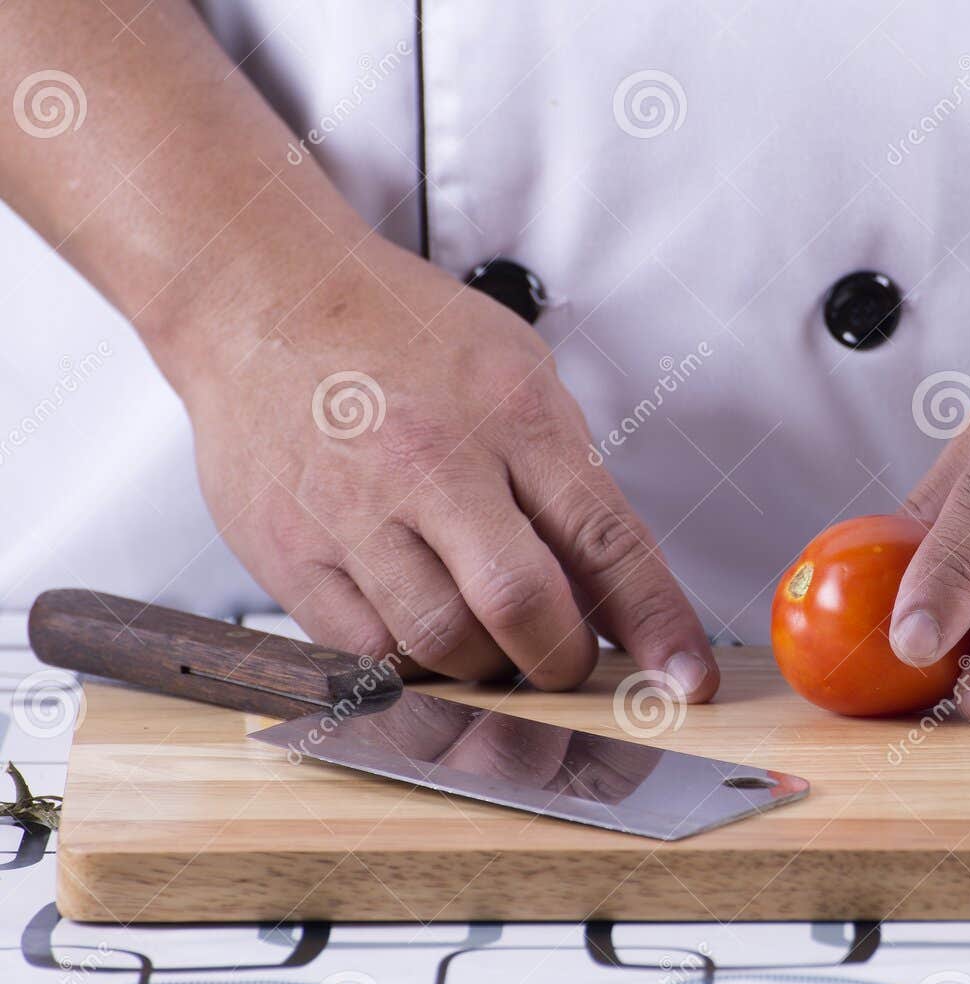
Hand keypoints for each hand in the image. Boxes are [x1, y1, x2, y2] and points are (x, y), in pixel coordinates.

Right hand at [150, 233, 716, 698]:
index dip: (658, 622)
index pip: (607, 539)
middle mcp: (435, 462)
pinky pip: (364, 651)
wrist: (261, 296)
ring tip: (482, 632)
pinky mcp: (288, 552)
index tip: (687, 679)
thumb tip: (616, 595)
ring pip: (442, 644)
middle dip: (561, 660)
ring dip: (483, 665)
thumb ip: (568, 479)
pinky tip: (415, 626)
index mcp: (513, 413)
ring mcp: (354, 510)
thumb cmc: (402, 336)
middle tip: (562, 657)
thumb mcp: (516, 373)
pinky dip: (407, 661)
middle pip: (522, 606)